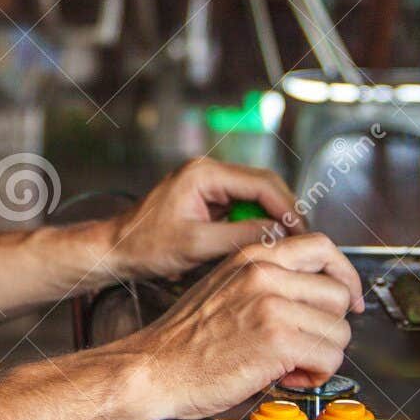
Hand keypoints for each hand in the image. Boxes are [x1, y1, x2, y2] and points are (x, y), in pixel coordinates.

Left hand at [103, 158, 307, 281]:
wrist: (118, 249)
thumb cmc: (146, 246)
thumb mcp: (196, 245)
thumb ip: (239, 236)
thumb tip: (279, 233)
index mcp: (204, 173)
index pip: (261, 183)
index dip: (286, 207)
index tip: (302, 231)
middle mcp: (209, 171)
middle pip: (264, 184)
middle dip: (284, 210)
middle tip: (302, 238)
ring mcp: (210, 183)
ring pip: (257, 194)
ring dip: (273, 216)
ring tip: (288, 242)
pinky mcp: (209, 198)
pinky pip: (243, 205)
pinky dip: (257, 221)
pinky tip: (265, 241)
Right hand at [119, 234, 363, 419]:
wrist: (154, 367)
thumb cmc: (187, 339)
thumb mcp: (226, 287)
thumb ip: (269, 281)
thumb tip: (318, 295)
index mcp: (253, 256)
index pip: (322, 246)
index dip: (344, 276)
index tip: (348, 301)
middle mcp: (265, 272)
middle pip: (337, 293)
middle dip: (329, 326)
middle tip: (304, 346)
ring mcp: (271, 304)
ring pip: (338, 329)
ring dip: (322, 354)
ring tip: (291, 364)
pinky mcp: (277, 339)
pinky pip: (328, 357)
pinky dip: (316, 375)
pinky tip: (286, 377)